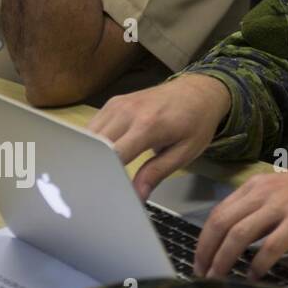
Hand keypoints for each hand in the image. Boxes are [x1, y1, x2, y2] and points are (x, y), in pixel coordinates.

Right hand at [89, 73, 232, 200]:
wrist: (199, 91)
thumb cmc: (197, 122)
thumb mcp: (185, 151)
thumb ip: (157, 173)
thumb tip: (137, 196)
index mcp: (148, 125)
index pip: (113, 154)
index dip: (105, 175)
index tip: (103, 192)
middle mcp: (127, 112)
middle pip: (94, 146)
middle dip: (92, 168)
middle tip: (96, 188)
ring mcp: (118, 104)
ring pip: (88, 136)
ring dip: (89, 155)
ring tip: (98, 173)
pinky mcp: (113, 102)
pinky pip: (93, 126)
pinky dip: (92, 143)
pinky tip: (102, 155)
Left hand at [192, 161, 287, 280]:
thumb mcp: (282, 191)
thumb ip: (259, 209)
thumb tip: (236, 238)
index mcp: (258, 184)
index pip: (218, 211)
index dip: (203, 239)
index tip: (199, 258)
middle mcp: (265, 192)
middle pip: (222, 223)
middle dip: (207, 252)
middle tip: (202, 273)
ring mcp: (283, 205)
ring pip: (239, 235)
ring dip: (225, 260)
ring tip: (219, 278)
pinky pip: (271, 246)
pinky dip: (258, 264)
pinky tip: (254, 276)